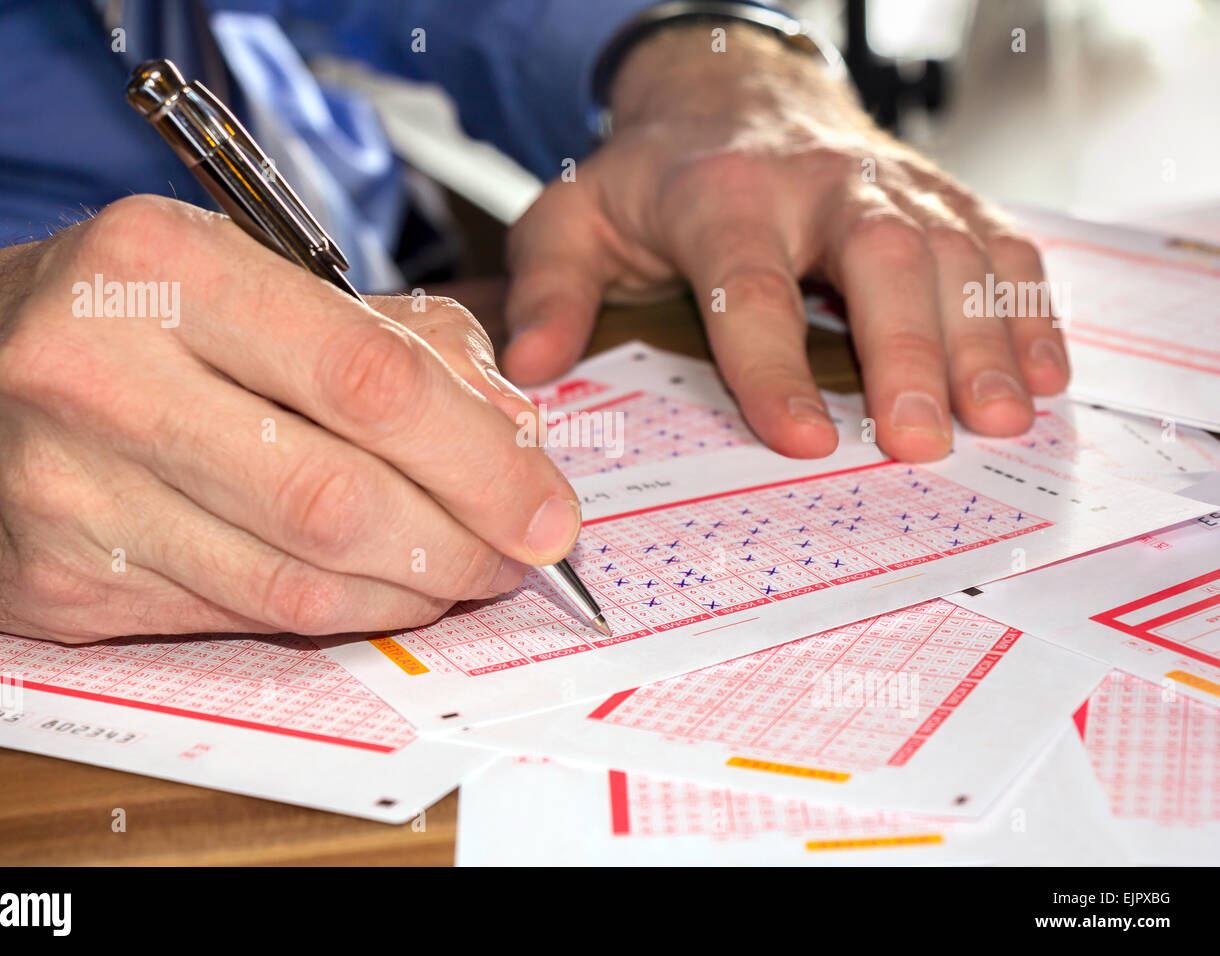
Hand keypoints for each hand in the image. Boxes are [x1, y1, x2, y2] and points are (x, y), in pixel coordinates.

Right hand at [0, 195, 578, 642]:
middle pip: (341, 494)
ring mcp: (74, 493)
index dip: (482, 458)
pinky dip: (337, 609)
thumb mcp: (240, 277)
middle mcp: (104, 376)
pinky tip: (379, 588)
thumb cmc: (110, 318)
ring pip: (297, 575)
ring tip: (466, 571)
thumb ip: (384, 338)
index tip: (548, 505)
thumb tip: (507, 428)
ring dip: (412, 587)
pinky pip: (243, 616)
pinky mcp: (63, 589)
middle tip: (522, 552)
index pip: (369, 379)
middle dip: (465, 539)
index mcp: (165, 266)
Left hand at [502, 23, 1068, 461]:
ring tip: (999, 419)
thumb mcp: (575, 219)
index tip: (805, 442)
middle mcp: (818, 183)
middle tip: (920, 442)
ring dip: (984, 337)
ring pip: (955, 250)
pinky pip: (998, 242)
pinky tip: (1043, 373)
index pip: (749, 284)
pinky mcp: (937, 195)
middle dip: (907, 353)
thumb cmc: (655, 177)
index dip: (775, 366)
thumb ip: (549, 290)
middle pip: (880, 258)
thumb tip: (530, 372)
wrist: (731, 92)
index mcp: (721, 194)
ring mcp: (889, 184)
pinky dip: (1028, 306)